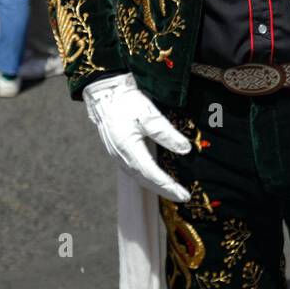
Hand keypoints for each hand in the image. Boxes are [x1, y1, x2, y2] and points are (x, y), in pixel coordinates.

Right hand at [83, 73, 190, 201]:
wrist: (103, 91)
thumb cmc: (126, 101)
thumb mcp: (149, 115)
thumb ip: (167, 134)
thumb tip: (186, 150)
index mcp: (129, 151)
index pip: (153, 175)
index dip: (169, 187)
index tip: (184, 196)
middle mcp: (121, 157)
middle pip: (145, 180)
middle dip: (164, 190)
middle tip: (182, 197)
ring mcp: (117, 154)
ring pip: (138, 176)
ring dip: (155, 184)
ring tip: (171, 189)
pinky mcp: (117, 149)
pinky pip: (133, 169)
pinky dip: (146, 176)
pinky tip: (154, 175)